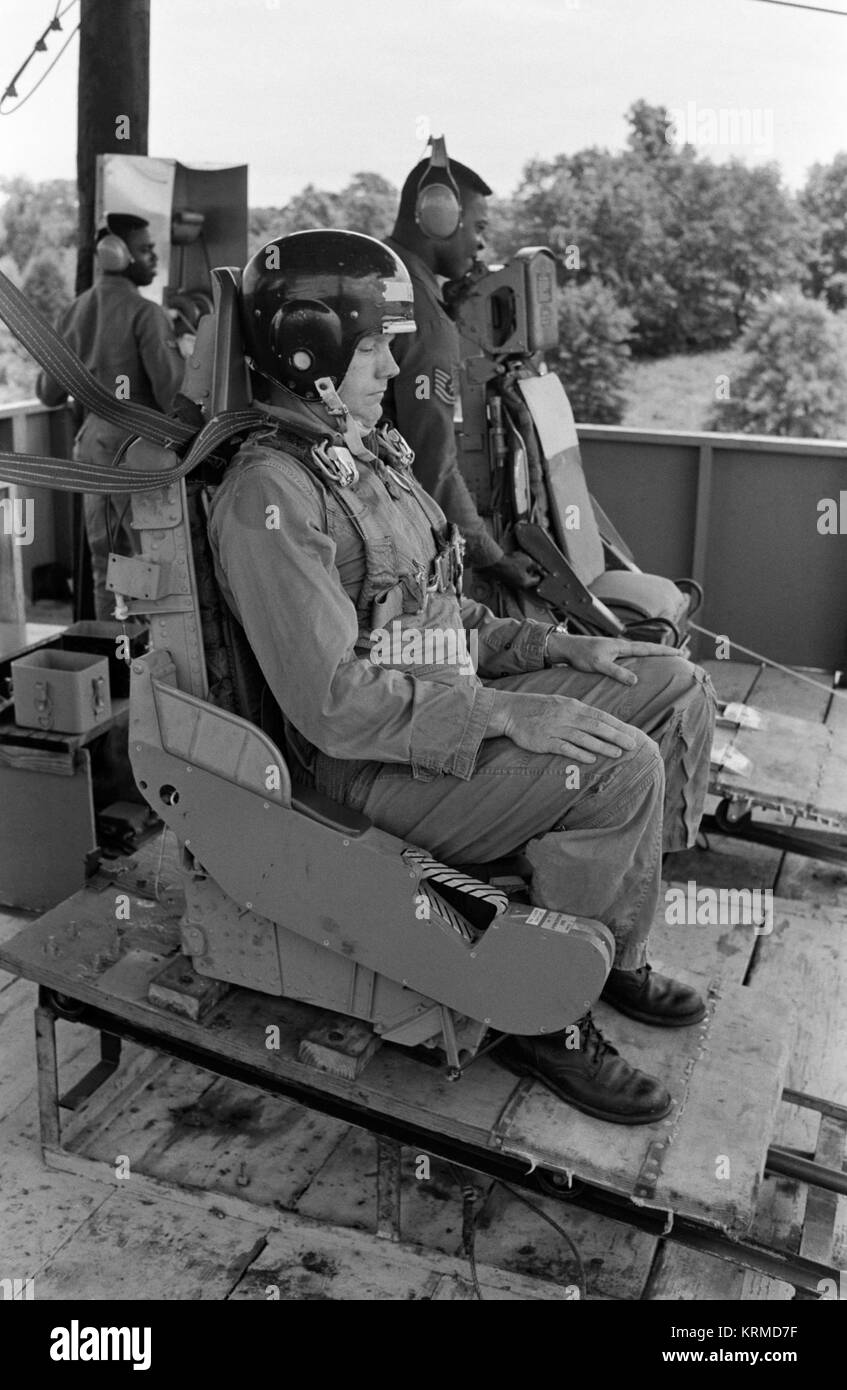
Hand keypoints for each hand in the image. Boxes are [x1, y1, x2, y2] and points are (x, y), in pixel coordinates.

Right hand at [484, 552, 542, 590]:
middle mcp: (519, 586)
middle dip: (532, 572)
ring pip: (522, 578)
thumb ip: (535, 565)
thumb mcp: (527, 561)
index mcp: (526, 583)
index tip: (541, 568)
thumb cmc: (511, 562)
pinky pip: (516, 576)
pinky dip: (518, 571)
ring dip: (525, 571)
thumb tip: (540, 568)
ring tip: (524, 562)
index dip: (541, 573)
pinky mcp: (507, 580)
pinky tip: (516, 563)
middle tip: (533, 564)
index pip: (537, 580)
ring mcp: (512, 584)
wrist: (495, 563)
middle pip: (530, 580)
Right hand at [491, 691, 637, 762]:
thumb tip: (600, 722)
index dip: (617, 725)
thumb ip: (580, 713)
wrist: (512, 711)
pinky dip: (578, 753)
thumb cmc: (539, 708)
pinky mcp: (545, 742)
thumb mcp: (561, 703)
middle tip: (632, 745)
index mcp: (573, 706)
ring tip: (617, 754)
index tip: (632, 734)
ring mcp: (556, 729)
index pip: (600, 716)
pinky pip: (564, 748)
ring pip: (583, 738)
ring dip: (601, 746)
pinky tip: (591, 759)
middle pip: (596, 726)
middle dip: (616, 736)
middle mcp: (567, 717)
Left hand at [546, 633, 683, 684]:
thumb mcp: (599, 665)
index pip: (648, 648)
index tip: (680, 652)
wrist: (567, 648)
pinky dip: (641, 659)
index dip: (664, 651)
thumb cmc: (581, 654)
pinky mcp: (610, 655)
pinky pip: (631, 657)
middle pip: (648, 648)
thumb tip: (635, 681)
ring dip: (654, 654)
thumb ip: (616, 672)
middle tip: (681, 654)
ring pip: (640, 652)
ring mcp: (616, 650)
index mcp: (622, 646)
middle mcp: (621, 646)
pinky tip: (642, 664)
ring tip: (667, 659)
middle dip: (664, 651)